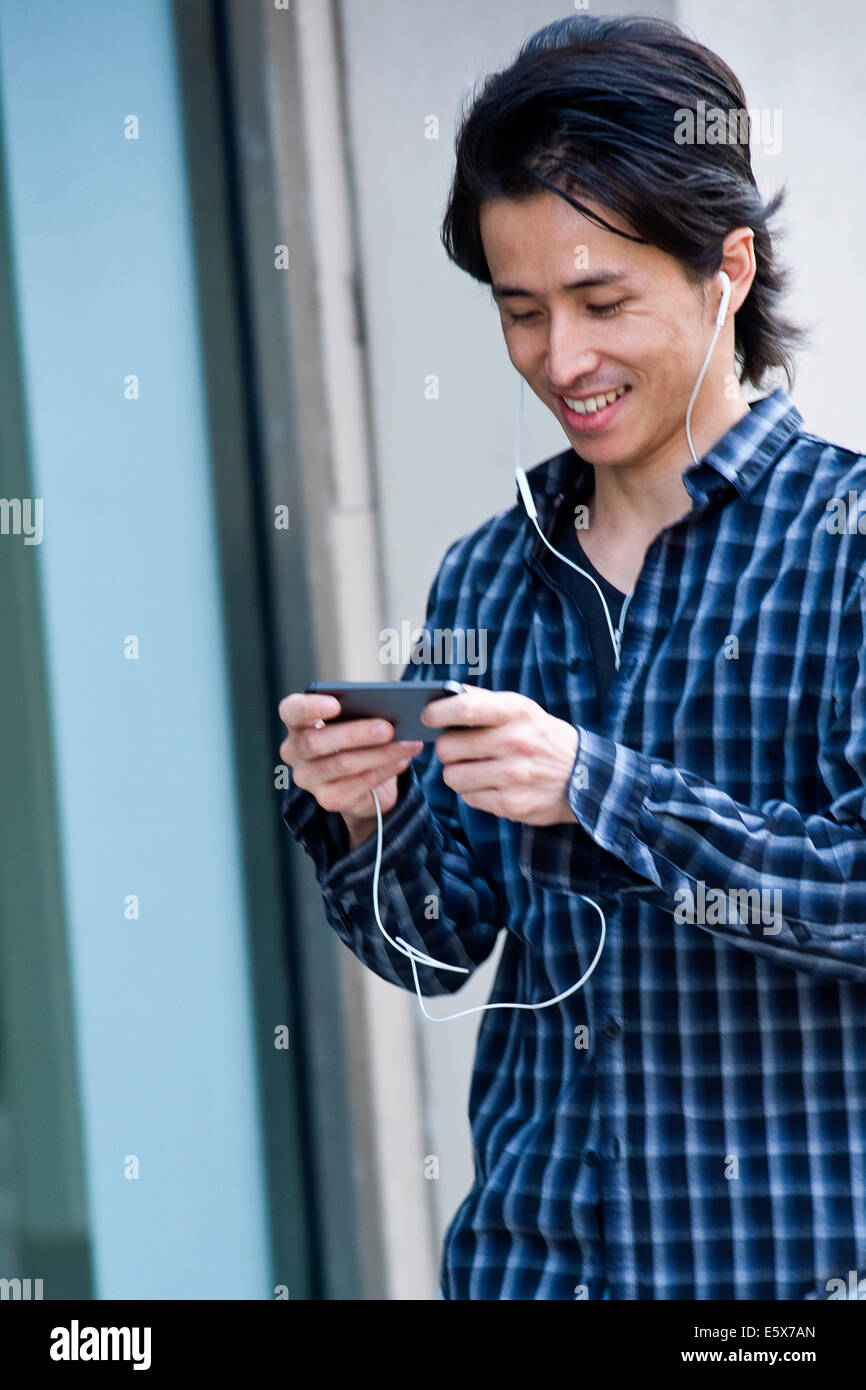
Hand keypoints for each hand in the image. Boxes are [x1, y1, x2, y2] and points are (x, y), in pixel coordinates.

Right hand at [278, 693, 422, 838]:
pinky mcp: (328, 800)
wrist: (363, 782)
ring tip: (407, 744)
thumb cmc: (356, 740)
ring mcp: (308, 779)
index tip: (336, 704)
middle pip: (317, 742)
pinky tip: (402, 760)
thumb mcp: (355, 720)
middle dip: (356, 734)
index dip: (310, 707)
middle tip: (388, 728)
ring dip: (380, 753)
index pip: (291, 711)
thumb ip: (361, 711)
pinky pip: (359, 784)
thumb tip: (389, 708)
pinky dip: (384, 770)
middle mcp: (295, 752)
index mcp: (297, 723)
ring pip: (343, 764)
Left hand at [421, 686, 578, 825]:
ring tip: (475, 768)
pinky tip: (491, 785)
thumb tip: (443, 695)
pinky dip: (474, 793)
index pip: (464, 708)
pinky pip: (468, 798)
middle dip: (447, 749)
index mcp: (516, 712)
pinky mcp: (512, 804)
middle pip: (448, 747)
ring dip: (457, 773)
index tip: (428, 717)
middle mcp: (515, 742)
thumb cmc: (542, 738)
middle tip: (458, 749)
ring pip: (452, 776)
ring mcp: (514, 776)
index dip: (437, 713)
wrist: (585, 775)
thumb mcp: (522, 709)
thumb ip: (482, 701)